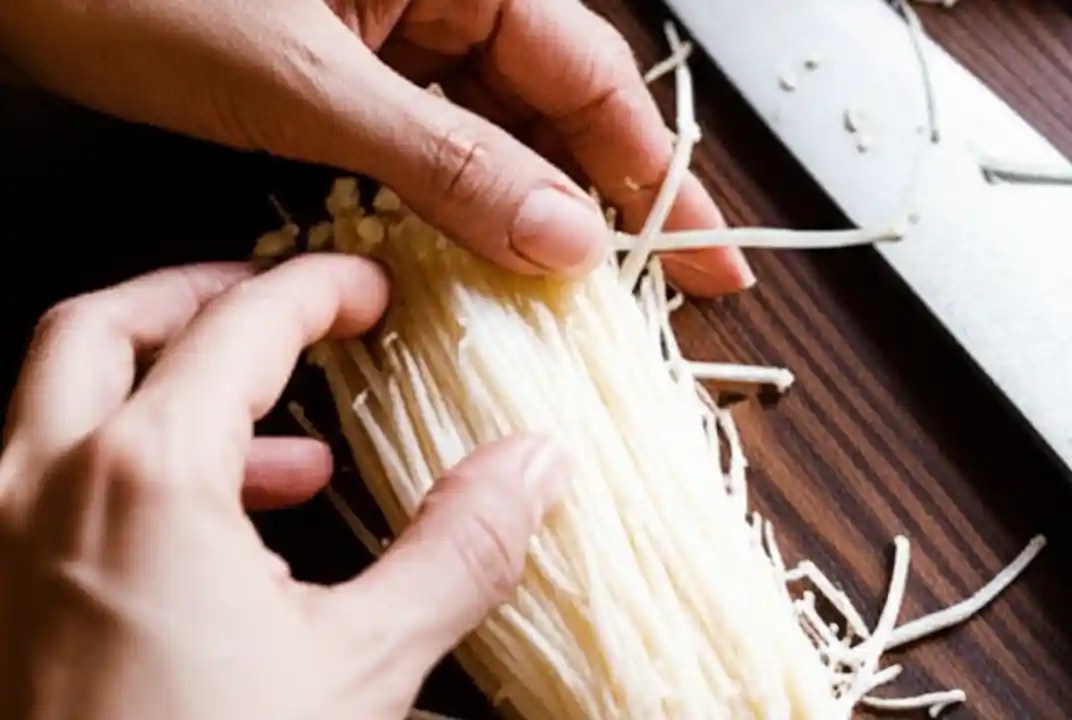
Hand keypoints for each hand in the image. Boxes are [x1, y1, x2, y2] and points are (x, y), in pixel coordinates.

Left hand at [0, 0, 752, 295]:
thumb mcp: (307, 86)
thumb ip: (445, 163)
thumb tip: (562, 237)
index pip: (592, 80)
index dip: (655, 178)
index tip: (708, 256)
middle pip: (556, 113)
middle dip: (604, 207)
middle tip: (659, 296)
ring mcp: (394, 38)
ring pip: (495, 138)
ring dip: (528, 218)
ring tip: (571, 300)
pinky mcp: (349, 75)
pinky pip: (431, 147)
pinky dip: (454, 209)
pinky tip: (475, 262)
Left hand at [0, 257, 567, 719]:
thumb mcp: (363, 667)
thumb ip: (459, 548)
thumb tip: (533, 466)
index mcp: (146, 480)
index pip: (240, 324)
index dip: (316, 289)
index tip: (371, 288)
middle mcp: (42, 490)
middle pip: (104, 325)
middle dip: (202, 298)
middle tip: (285, 308)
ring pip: (60, 404)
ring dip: (167, 393)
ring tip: (285, 446)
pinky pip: (47, 489)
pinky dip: (130, 473)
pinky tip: (221, 539)